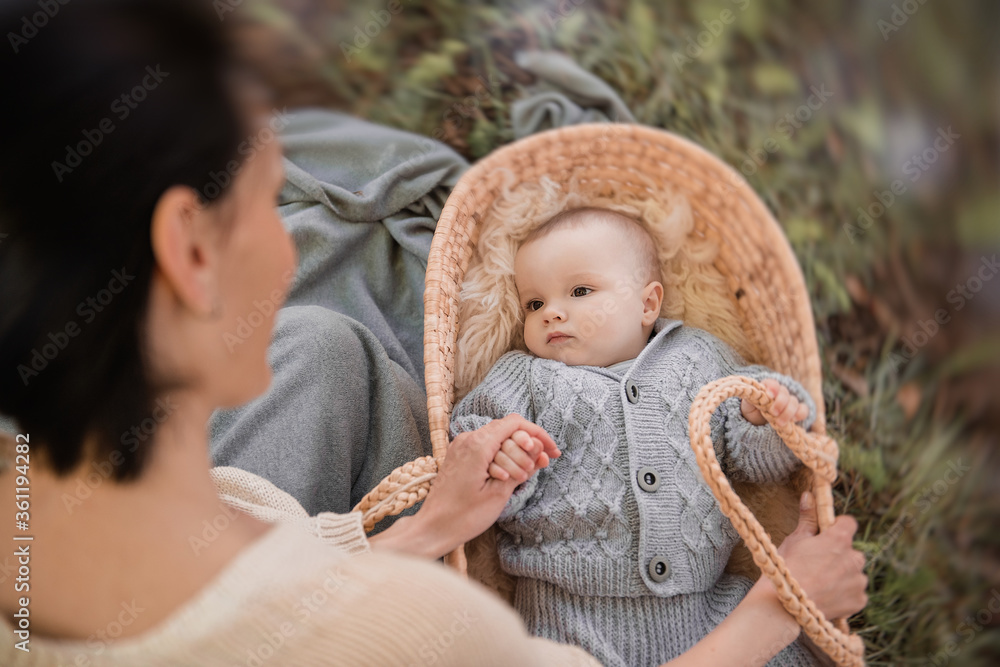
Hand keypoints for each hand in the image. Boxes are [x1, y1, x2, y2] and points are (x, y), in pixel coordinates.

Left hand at [413, 414, 558, 555]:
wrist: (433, 528)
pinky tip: (511, 475)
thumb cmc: (463, 516)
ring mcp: (461, 446)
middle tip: (543, 465)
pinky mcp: (459, 455)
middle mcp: (468, 439)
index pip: (516, 424)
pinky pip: (487, 447)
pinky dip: (502, 457)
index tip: (552, 451)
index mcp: (477, 445)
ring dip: (516, 453)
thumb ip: (521, 467)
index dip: (539, 435)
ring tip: (526, 475)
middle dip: (529, 446)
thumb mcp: (499, 493)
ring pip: (498, 438)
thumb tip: (539, 451)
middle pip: (508, 429)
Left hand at [741, 378, 808, 426]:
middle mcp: (780, 392)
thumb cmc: (752, 409)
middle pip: (785, 393)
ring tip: (780, 422)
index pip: (773, 383)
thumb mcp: (748, 404)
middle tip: (773, 413)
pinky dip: (800, 414)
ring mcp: (789, 401)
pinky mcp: (796, 411)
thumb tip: (752, 396)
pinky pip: (803, 410)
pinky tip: (794, 420)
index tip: (769, 395)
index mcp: (767, 387)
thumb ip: (750, 399)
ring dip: (788, 412)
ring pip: (794, 402)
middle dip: (780, 403)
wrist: (756, 420)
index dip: (773, 388)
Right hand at [756, 491, 867, 621]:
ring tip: (821, 583)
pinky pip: (857, 593)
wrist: (785, 605)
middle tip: (818, 564)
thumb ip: (807, 518)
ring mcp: (859, 581)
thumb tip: (809, 495)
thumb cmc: (787, 568)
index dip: (837, 528)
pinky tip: (827, 596)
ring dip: (843, 575)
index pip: (849, 523)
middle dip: (840, 556)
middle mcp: (854, 558)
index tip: (826, 536)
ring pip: (855, 573)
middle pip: (852, 551)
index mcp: (839, 539)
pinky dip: (846, 594)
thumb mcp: (795, 540)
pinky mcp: (860, 600)